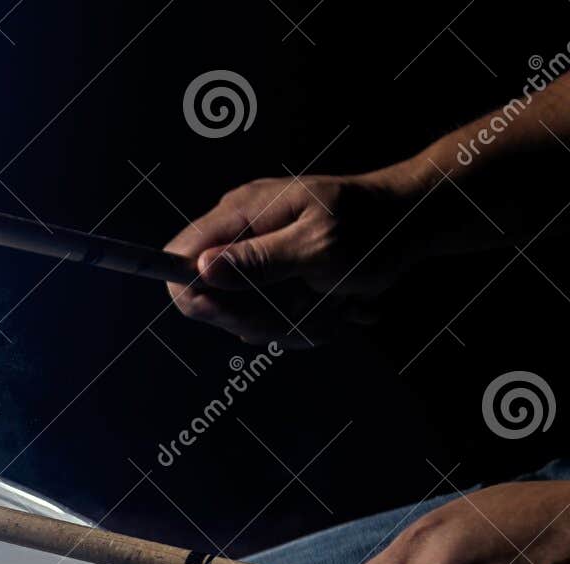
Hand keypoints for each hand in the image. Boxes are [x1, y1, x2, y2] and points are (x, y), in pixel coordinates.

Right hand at [165, 170, 422, 346]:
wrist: (414, 221)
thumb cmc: (374, 228)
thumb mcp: (319, 247)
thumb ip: (259, 260)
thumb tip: (200, 267)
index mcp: (242, 212)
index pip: (178, 257)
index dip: (194, 295)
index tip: (236, 315)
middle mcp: (241, 231)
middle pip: (208, 297)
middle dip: (252, 317)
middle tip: (301, 312)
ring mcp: (256, 253)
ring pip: (240, 314)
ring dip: (285, 323)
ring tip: (328, 306)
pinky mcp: (273, 272)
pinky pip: (267, 315)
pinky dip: (299, 321)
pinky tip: (330, 306)